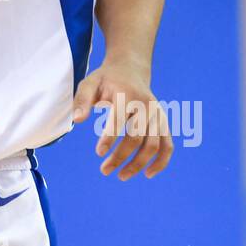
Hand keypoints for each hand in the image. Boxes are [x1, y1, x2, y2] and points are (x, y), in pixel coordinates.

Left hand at [71, 55, 172, 180]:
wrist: (130, 69)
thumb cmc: (106, 79)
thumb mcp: (90, 83)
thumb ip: (82, 100)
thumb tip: (76, 121)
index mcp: (127, 94)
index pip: (119, 120)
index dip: (110, 139)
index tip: (99, 154)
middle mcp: (146, 105)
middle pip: (137, 137)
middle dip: (121, 157)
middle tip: (104, 171)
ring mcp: (158, 115)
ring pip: (154, 145)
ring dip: (139, 164)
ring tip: (121, 176)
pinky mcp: (164, 122)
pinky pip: (168, 145)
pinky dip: (161, 162)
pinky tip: (147, 174)